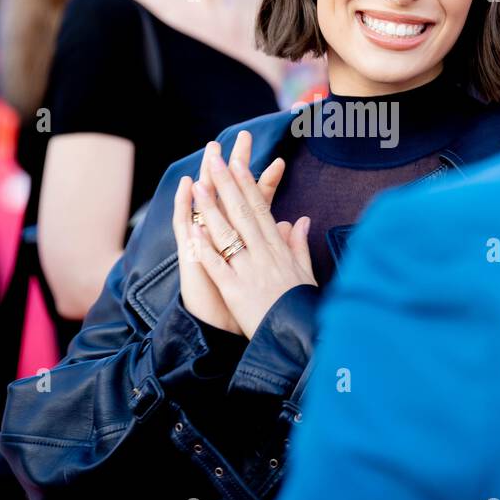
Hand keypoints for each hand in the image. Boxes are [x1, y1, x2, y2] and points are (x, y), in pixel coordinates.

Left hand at [187, 135, 314, 340]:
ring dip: (212, 210)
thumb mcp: (305, 273)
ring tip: (199, 187)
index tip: (237, 164)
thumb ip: (299, 245)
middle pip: (243, 214)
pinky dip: (205, 249)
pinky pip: (218, 266)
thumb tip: (300, 220)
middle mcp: (265, 255)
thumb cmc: (301, 307)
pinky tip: (193, 233)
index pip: (261, 210)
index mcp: (279, 250)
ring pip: (228, 234)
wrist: (299, 339)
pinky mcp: (237, 292)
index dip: (248, 185)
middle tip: (214, 160)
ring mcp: (250, 272)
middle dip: (227, 185)